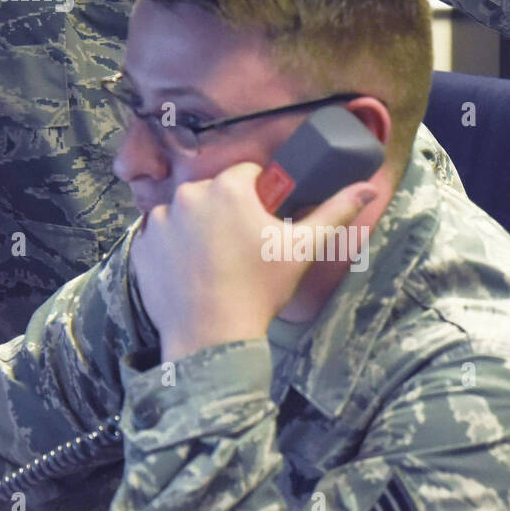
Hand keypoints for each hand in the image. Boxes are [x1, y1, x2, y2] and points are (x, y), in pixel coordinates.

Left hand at [131, 162, 376, 360]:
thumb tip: (368, 186)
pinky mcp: (140, 246)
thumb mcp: (303, 250)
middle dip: (227, 212)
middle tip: (241, 248)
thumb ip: (335, 212)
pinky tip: (190, 273)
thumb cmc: (259, 289)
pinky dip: (172, 249)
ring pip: (185, 213)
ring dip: (197, 228)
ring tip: (214, 263)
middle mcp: (187, 195)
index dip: (259, 196)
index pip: (247, 174)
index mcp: (226, 187)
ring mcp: (158, 220)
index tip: (263, 222)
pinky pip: (159, 237)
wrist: (212, 336)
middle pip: (214, 192)